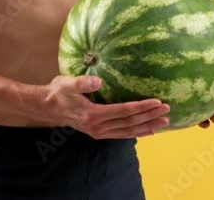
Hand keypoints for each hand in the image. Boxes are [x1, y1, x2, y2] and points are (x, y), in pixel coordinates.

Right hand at [40, 75, 170, 138]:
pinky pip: (123, 134)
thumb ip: (81, 82)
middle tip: (167, 110)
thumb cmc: (58, 92)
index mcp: (92, 115)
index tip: (157, 101)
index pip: (123, 111)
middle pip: (130, 123)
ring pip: (128, 131)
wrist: (47, 108)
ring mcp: (99, 132)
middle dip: (150, 116)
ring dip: (147, 126)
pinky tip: (150, 130)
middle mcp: (98, 127)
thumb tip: (97, 80)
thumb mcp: (66, 84)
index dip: (141, 107)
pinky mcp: (100, 133)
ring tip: (165, 121)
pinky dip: (138, 133)